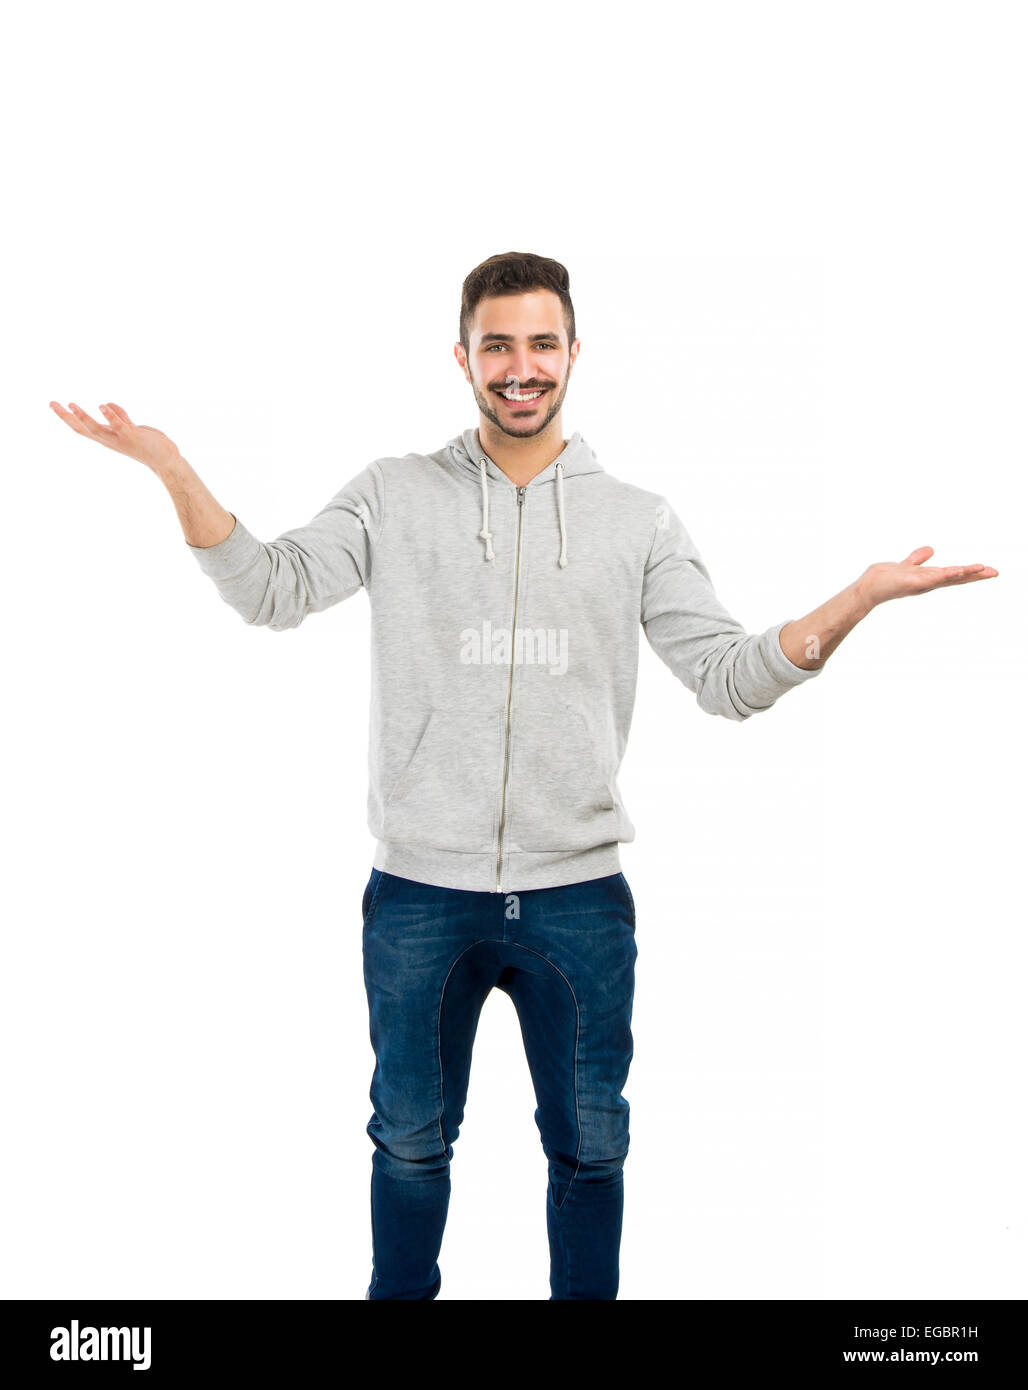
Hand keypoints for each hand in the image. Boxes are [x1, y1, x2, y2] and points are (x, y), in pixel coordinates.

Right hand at [49, 400, 182, 474]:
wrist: (165, 460)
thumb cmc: (147, 444)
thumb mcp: (129, 428)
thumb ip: (118, 417)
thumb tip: (106, 404)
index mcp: (107, 438)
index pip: (82, 428)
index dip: (67, 417)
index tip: (54, 404)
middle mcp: (110, 440)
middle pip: (82, 429)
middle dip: (65, 417)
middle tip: (52, 403)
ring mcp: (120, 439)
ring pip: (97, 428)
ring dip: (84, 417)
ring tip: (72, 404)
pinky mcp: (132, 436)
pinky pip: (119, 424)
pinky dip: (111, 415)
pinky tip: (103, 405)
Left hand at [856, 546, 998, 608]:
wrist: (868, 588)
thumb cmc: (885, 579)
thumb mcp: (906, 565)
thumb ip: (918, 559)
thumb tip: (931, 550)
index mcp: (929, 578)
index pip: (954, 574)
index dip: (970, 572)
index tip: (988, 569)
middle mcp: (928, 582)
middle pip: (957, 578)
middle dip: (976, 575)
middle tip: (996, 572)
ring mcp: (922, 584)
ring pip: (949, 577)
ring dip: (967, 574)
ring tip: (984, 569)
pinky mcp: (914, 583)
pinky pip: (934, 578)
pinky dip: (947, 575)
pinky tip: (960, 571)